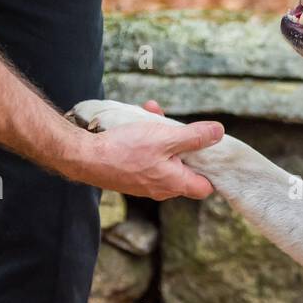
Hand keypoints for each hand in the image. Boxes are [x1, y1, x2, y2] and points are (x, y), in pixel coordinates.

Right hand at [70, 99, 222, 199]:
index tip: (210, 150)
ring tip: (153, 113)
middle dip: (183, 142)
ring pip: (164, 157)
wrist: (83, 157)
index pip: (205, 187)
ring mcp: (144, 183)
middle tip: (176, 125)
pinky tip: (139, 118)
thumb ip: (194, 137)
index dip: (211, 170)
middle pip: (184, 167)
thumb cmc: (125, 150)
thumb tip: (219, 133)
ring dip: (162, 135)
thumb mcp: (166, 138)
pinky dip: (146, 139)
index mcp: (175, 183)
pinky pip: (146, 157)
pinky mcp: (130, 175)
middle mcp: (161, 188)